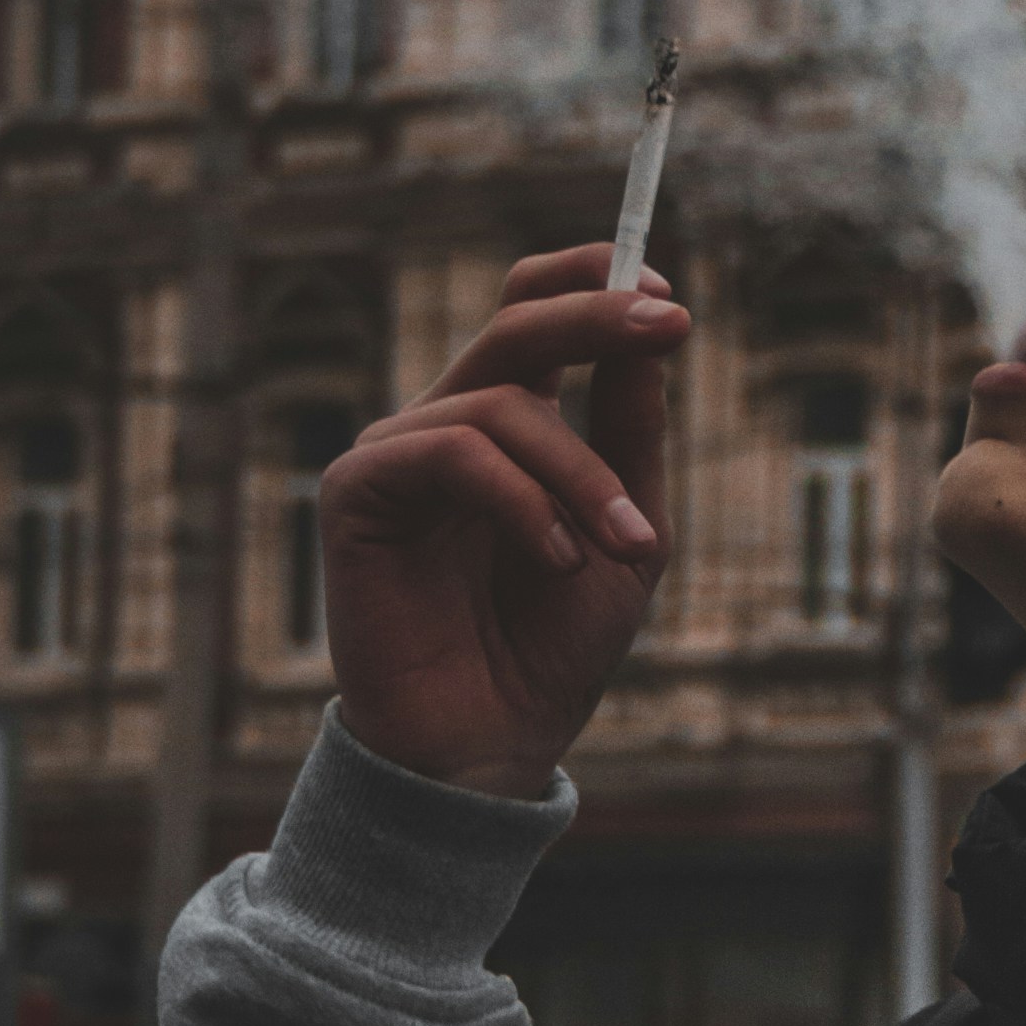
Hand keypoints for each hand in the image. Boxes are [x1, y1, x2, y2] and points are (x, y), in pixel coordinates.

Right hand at [320, 248, 691, 799]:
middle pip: (514, 324)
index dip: (591, 284)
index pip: (532, 312)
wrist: (493, 740)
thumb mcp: (627, 532)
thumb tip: (651, 330)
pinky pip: (451, 454)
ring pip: (501, 406)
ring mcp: (397, 455)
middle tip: (670, 325)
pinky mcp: (356, 494)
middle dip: (596, 316)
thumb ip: (631, 435)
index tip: (669, 297)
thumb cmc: (554, 644)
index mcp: (508, 426)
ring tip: (625, 545)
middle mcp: (448, 425)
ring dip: (582, 474)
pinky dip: (521, 501)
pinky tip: (558, 561)